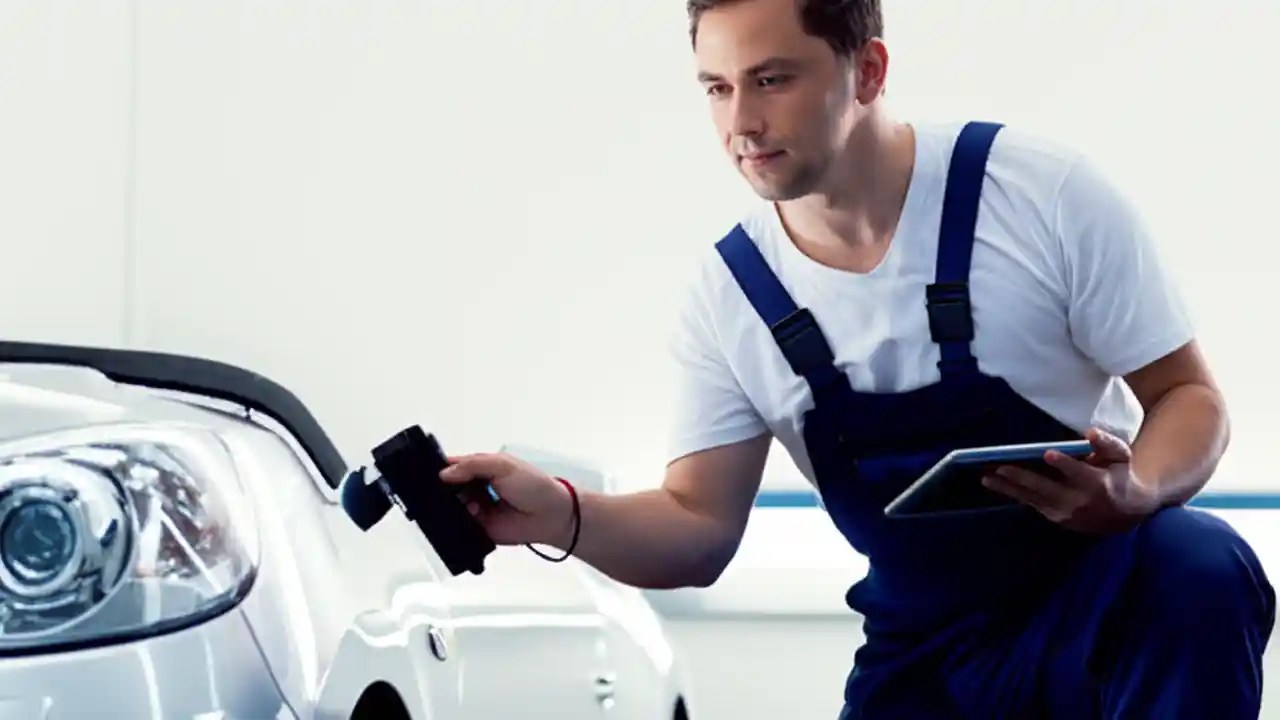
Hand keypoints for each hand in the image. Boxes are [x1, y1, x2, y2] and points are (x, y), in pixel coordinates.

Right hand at [439, 452, 575, 546]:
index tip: (425, 471)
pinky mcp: (478, 528)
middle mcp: (475, 487)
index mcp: (480, 468)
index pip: (453, 466)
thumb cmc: (533, 485)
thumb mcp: (503, 466)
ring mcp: (475, 508)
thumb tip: (444, 473)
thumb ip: (473, 465)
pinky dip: (458, 522)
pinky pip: (460, 525)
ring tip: (460, 501)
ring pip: (451, 506)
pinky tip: (465, 516)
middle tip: (438, 489)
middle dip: (442, 488)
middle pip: (448, 487)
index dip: (440, 468)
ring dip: (450, 505)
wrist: (551, 515)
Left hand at [981, 427, 1160, 533]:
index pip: (1078, 472)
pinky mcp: (1055, 518)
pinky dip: (1013, 495)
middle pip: (1046, 488)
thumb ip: (1106, 444)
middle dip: (1022, 478)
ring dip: (1008, 488)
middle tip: (1000, 467)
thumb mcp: (1121, 457)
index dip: (1063, 464)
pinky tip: (995, 485)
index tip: (1048, 454)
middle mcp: (1078, 501)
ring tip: (986, 478)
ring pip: (1033, 499)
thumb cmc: (1120, 475)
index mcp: (1097, 483)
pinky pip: (1031, 504)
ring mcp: (1065, 513)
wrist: (1127, 514)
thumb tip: (1090, 432)